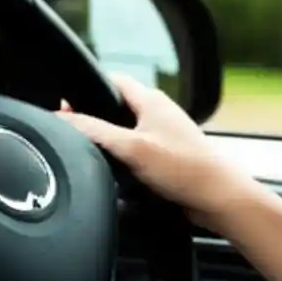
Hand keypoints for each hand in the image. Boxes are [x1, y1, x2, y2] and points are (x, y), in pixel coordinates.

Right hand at [56, 74, 257, 230]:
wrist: (219, 199)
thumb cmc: (184, 168)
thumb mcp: (131, 147)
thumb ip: (94, 131)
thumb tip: (62, 118)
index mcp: (150, 99)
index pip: (110, 81)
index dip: (86, 90)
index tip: (66, 107)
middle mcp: (157, 112)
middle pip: (115, 108)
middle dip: (95, 121)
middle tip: (77, 135)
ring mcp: (163, 134)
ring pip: (124, 132)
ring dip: (111, 144)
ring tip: (98, 157)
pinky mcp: (166, 157)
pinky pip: (136, 152)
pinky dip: (124, 161)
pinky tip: (118, 175)